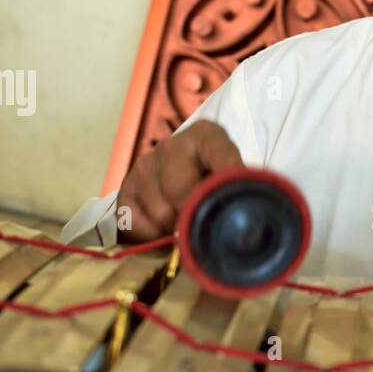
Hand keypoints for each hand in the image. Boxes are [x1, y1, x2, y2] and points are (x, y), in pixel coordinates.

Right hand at [117, 122, 243, 241]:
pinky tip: (163, 230)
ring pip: (159, 211)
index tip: (234, 204)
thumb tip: (247, 228)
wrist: (190, 186)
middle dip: (194, 217)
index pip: (220, 154)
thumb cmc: (219, 187)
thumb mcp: (236, 183)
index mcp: (207, 136)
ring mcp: (145, 165)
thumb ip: (241, 195)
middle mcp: (172, 145)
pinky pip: (132, 220)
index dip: (227, 180)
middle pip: (180, 189)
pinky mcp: (125, 188)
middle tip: (205, 231)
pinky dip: (149, 235)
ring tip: (186, 228)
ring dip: (174, 229)